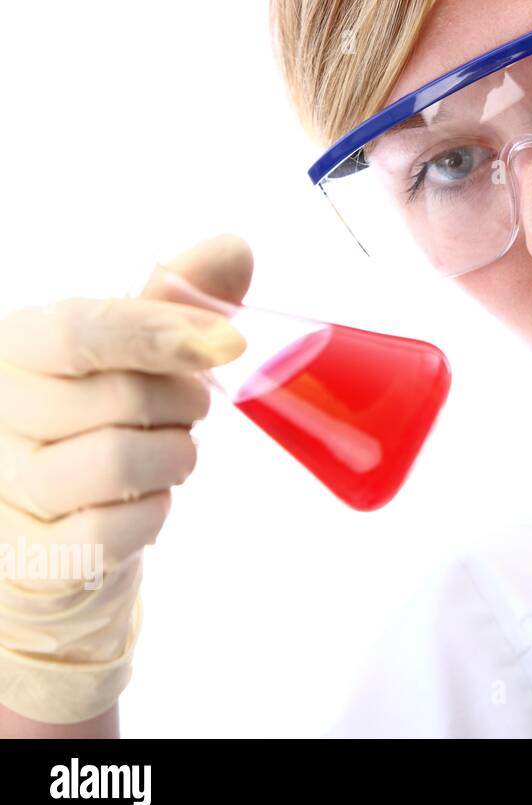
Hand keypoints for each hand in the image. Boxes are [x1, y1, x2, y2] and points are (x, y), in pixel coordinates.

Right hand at [0, 235, 250, 723]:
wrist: (58, 534)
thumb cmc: (99, 424)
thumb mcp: (132, 355)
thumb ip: (179, 300)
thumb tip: (235, 248)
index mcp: (16, 348)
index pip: (82, 330)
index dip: (161, 333)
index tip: (226, 343)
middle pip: (121, 396)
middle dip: (183, 404)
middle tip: (188, 411)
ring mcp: (2, 487)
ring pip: (118, 460)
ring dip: (174, 457)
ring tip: (168, 452)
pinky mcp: (28, 556)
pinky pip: (112, 529)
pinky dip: (151, 513)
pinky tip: (145, 500)